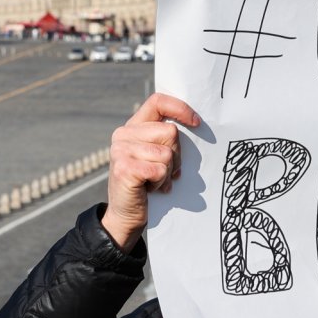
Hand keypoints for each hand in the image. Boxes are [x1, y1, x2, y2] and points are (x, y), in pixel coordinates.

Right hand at [101, 93, 198, 252]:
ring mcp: (121, 150)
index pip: (158, 101)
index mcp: (133, 127)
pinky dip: (161, 182)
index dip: (180, 108)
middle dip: (176, 156)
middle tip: (164, 171)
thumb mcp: (156, 156)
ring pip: (167, 153)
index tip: (196, 123)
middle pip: (170, 132)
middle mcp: (123, 134)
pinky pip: (160, 169)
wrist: (126, 215)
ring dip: (167, 172)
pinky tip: (150, 189)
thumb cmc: (148, 184)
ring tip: (154, 181)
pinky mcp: (124, 168)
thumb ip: (166, 139)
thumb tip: (196, 124)